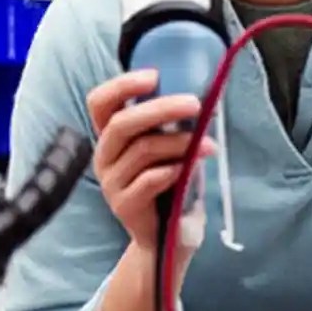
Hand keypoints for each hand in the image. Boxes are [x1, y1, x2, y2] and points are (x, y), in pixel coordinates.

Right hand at [86, 70, 214, 252]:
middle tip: (196, 104)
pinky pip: (150, 180)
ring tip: (211, 146)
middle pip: (122, 124)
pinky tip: (190, 169)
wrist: (169, 234)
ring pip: (143, 150)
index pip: (100, 103)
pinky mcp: (124, 205)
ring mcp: (111, 182)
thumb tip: (203, 94)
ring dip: (181, 143)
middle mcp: (104, 156)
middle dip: (161, 109)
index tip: (155, 75)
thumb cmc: (172, 182)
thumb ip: (174, 125)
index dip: (122, 86)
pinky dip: (174, 170)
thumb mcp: (171, 148)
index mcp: (112, 136)